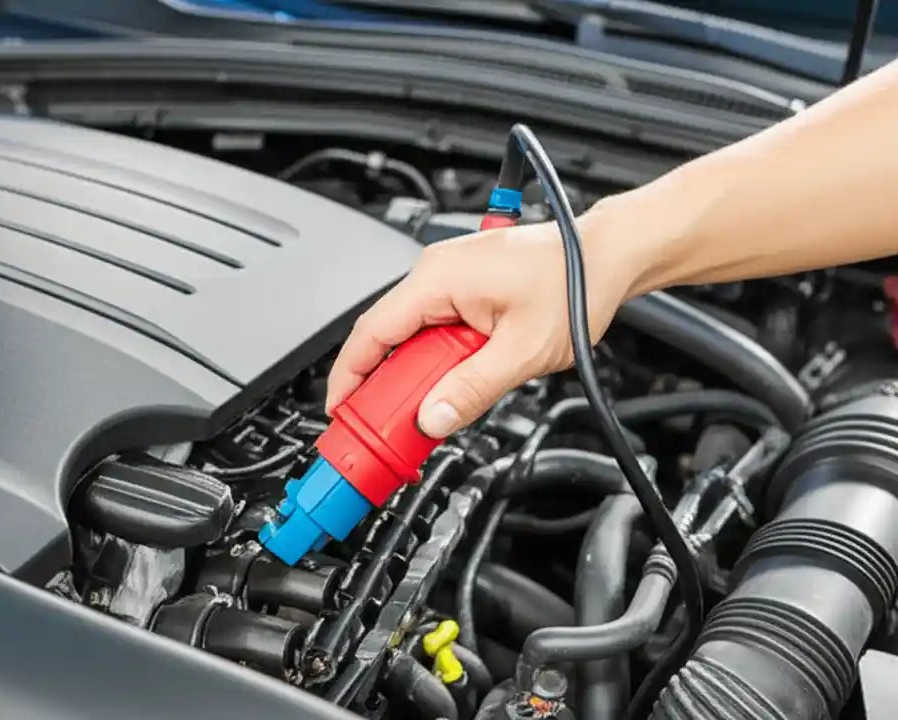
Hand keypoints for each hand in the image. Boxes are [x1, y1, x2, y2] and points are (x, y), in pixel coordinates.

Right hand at [325, 208, 646, 437]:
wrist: (607, 254)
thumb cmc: (574, 283)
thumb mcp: (523, 351)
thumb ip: (471, 389)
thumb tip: (431, 418)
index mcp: (437, 279)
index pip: (370, 333)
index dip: (349, 377)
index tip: (340, 411)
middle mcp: (434, 272)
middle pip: (386, 339)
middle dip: (383, 386)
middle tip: (388, 428)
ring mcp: (447, 278)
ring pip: (409, 336)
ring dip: (414, 375)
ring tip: (425, 411)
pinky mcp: (463, 287)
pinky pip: (430, 328)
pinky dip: (432, 360)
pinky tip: (447, 384)